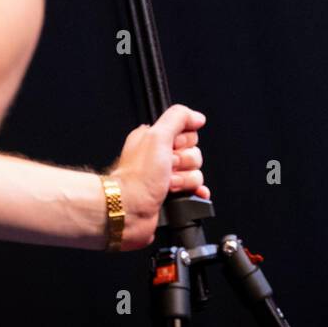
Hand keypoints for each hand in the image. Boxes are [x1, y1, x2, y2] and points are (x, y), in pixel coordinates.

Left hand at [106, 104, 208, 250]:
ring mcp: (166, 177)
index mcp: (155, 138)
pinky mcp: (172, 194)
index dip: (183, 142)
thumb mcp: (157, 136)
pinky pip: (195, 190)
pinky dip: (195, 192)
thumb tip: (197, 117)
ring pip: (195, 173)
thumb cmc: (137, 177)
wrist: (130, 209)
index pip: (188, 133)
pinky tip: (188, 193)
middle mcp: (161, 156)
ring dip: (185, 180)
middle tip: (167, 167)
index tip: (171, 148)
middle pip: (194, 153)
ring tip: (168, 184)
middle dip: (184, 163)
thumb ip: (178, 118)